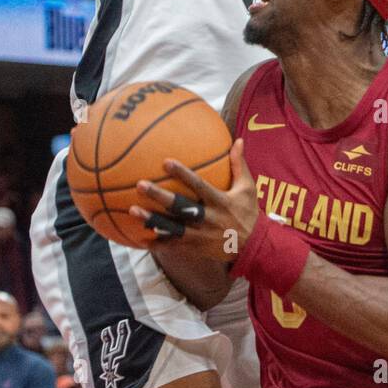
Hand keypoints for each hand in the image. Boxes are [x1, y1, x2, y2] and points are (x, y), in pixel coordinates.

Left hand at [132, 139, 258, 262]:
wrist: (254, 246)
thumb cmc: (248, 212)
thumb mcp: (247, 188)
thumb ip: (239, 165)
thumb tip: (239, 140)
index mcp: (220, 201)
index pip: (198, 185)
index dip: (182, 174)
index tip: (166, 161)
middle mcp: (208, 217)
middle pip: (180, 206)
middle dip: (160, 196)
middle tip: (140, 185)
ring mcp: (201, 234)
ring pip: (172, 227)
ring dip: (152, 219)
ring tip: (132, 210)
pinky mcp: (196, 247)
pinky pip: (173, 245)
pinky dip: (157, 242)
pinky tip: (140, 237)